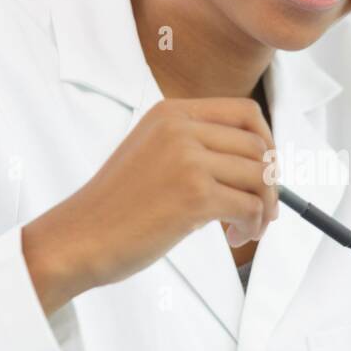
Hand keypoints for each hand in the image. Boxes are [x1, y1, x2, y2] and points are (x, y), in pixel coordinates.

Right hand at [21, 96, 279, 315]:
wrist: (80, 237)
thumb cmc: (116, 206)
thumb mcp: (153, 153)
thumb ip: (196, 147)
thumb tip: (260, 166)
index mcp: (171, 112)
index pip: (246, 113)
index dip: (267, 144)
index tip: (264, 173)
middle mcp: (181, 128)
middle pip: (259, 147)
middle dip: (270, 184)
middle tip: (261, 212)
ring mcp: (188, 159)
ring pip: (260, 177)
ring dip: (263, 209)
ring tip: (246, 230)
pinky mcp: (195, 195)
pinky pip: (249, 206)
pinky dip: (252, 225)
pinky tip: (236, 237)